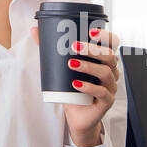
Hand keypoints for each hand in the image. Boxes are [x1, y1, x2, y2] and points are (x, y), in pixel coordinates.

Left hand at [29, 25, 120, 145]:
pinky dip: (89, 87)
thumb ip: (50, 49)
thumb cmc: (73, 91)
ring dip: (88, 66)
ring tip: (71, 64)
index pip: (112, 44)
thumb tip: (35, 31)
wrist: (78, 116)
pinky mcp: (107, 101)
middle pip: (109, 56)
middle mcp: (111, 72)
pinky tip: (76, 84)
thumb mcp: (62, 69)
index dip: (105, 36)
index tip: (90, 31)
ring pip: (105, 73)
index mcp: (104, 61)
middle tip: (74, 46)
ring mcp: (110, 87)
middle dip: (93, 49)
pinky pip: (102, 92)